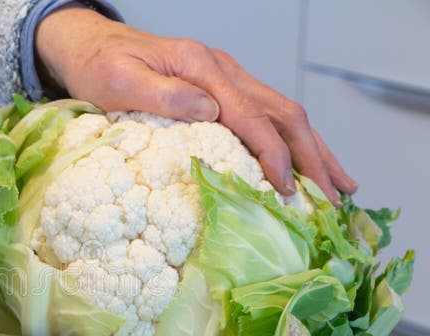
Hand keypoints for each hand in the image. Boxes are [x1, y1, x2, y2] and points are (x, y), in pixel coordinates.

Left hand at [34, 6, 356, 205]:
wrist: (90, 45)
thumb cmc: (100, 65)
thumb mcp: (121, 80)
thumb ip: (165, 95)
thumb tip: (210, 112)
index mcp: (203, 68)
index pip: (253, 117)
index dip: (274, 155)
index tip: (286, 190)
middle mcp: (224, 71)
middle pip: (285, 114)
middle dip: (314, 157)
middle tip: (336, 197)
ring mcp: (226, 78)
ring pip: (284, 114)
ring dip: (314, 151)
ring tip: (339, 185)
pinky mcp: (221, 89)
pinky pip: (268, 116)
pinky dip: (292, 143)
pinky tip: (303, 163)